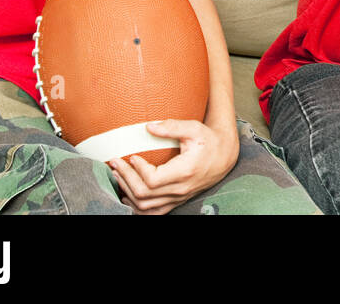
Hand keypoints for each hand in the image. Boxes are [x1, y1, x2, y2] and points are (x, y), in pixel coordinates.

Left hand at [107, 118, 237, 214]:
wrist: (224, 156)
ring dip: (127, 191)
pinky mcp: (176, 201)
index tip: (132, 156)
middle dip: (125, 178)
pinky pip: (151, 212)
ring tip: (118, 175)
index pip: (153, 180)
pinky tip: (127, 193)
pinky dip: (136, 206)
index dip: (138, 169)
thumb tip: (148, 127)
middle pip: (144, 194)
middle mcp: (181, 189)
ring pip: (144, 206)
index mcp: (185, 171)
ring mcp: (178, 198)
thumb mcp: (194, 128)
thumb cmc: (208, 140)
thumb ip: (172, 127)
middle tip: (116, 162)